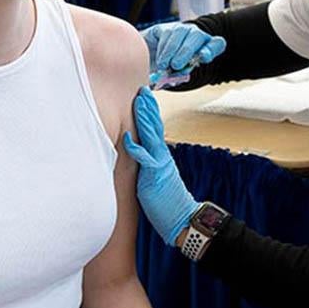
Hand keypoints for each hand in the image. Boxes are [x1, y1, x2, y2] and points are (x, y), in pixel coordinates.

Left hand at [122, 86, 198, 244]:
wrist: (181, 216)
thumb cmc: (166, 200)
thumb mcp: (155, 177)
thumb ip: (149, 164)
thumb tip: (140, 155)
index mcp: (161, 155)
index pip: (155, 129)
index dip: (150, 112)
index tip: (144, 97)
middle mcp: (162, 155)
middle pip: (154, 126)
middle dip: (148, 108)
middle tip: (142, 91)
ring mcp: (159, 163)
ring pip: (151, 135)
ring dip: (144, 117)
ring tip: (138, 102)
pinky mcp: (155, 175)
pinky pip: (144, 159)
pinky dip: (135, 147)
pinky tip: (126, 137)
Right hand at [142, 22, 225, 75]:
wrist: (151, 61)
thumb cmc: (169, 70)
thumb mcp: (177, 75)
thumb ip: (178, 76)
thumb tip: (176, 78)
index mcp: (205, 48)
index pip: (217, 44)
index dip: (212, 49)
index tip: (204, 56)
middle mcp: (196, 35)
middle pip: (198, 36)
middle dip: (186, 51)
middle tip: (176, 65)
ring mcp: (182, 29)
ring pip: (181, 33)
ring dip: (172, 50)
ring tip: (164, 66)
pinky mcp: (166, 27)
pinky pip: (167, 33)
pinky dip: (162, 48)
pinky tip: (160, 60)